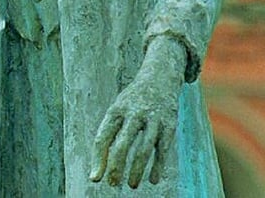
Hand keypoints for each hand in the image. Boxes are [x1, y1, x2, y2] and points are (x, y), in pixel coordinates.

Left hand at [89, 37, 184, 187]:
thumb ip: (109, 133)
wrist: (159, 78)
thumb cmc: (132, 101)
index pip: (102, 138)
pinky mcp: (169, 126)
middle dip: (116, 167)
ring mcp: (152, 120)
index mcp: (115, 111)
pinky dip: (158, 166)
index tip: (95, 178)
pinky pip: (163, 150)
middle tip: (112, 184)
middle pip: (121, 145)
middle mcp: (133, 115)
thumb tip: (99, 163)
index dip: (98, 159)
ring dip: (136, 170)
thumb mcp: (117, 109)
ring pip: (143, 150)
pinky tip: (153, 180)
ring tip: (132, 185)